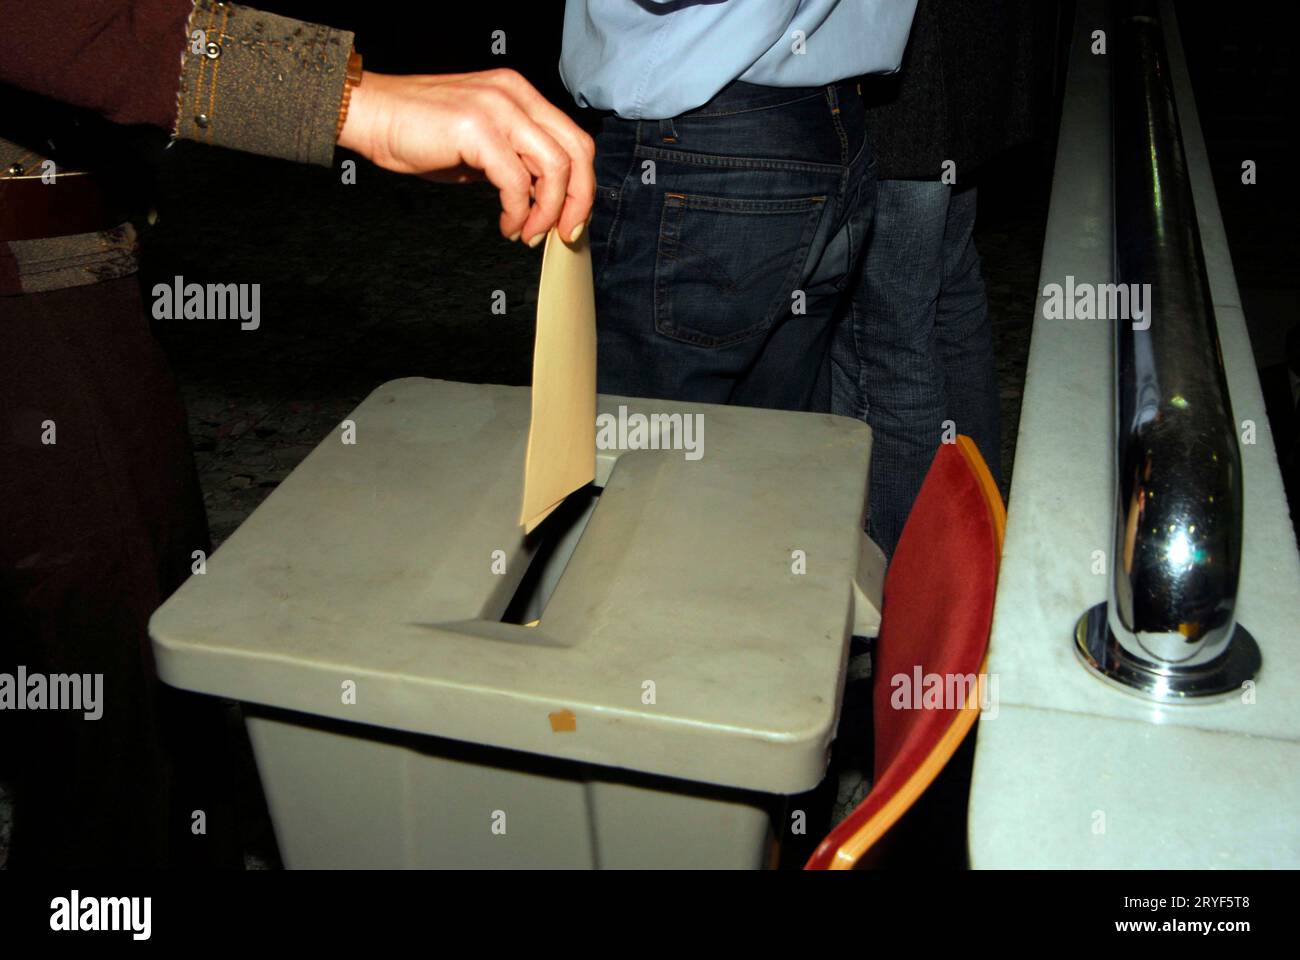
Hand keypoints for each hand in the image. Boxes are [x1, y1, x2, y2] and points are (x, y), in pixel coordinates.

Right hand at [338, 68, 594, 245]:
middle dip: (578, 201)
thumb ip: (514, 162)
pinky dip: (519, 211)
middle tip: (563, 233)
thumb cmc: (415, 131)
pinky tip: (507, 224)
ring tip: (528, 233)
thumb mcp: (479, 147)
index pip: (574, 140)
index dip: (581, 185)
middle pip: (576, 151)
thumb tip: (542, 199)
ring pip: (554, 167)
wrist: (369, 115)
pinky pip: (516, 180)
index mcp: (519, 94)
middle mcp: (513, 94)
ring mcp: (497, 107)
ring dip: (548, 211)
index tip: (571, 219)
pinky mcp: (477, 128)